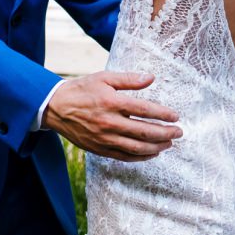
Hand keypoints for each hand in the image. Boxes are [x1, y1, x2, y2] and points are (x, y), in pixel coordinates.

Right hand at [42, 71, 181, 159]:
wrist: (56, 107)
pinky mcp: (100, 149)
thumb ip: (128, 79)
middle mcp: (109, 122)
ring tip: (169, 143)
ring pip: (137, 148)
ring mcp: (105, 138)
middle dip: (165, 133)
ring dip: (157, 147)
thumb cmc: (82, 89)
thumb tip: (151, 77)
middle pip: (144, 132)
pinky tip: (152, 153)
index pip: (144, 110)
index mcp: (111, 102)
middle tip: (179, 132)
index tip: (176, 116)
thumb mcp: (104, 78)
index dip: (163, 114)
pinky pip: (125, 157)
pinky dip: (141, 157)